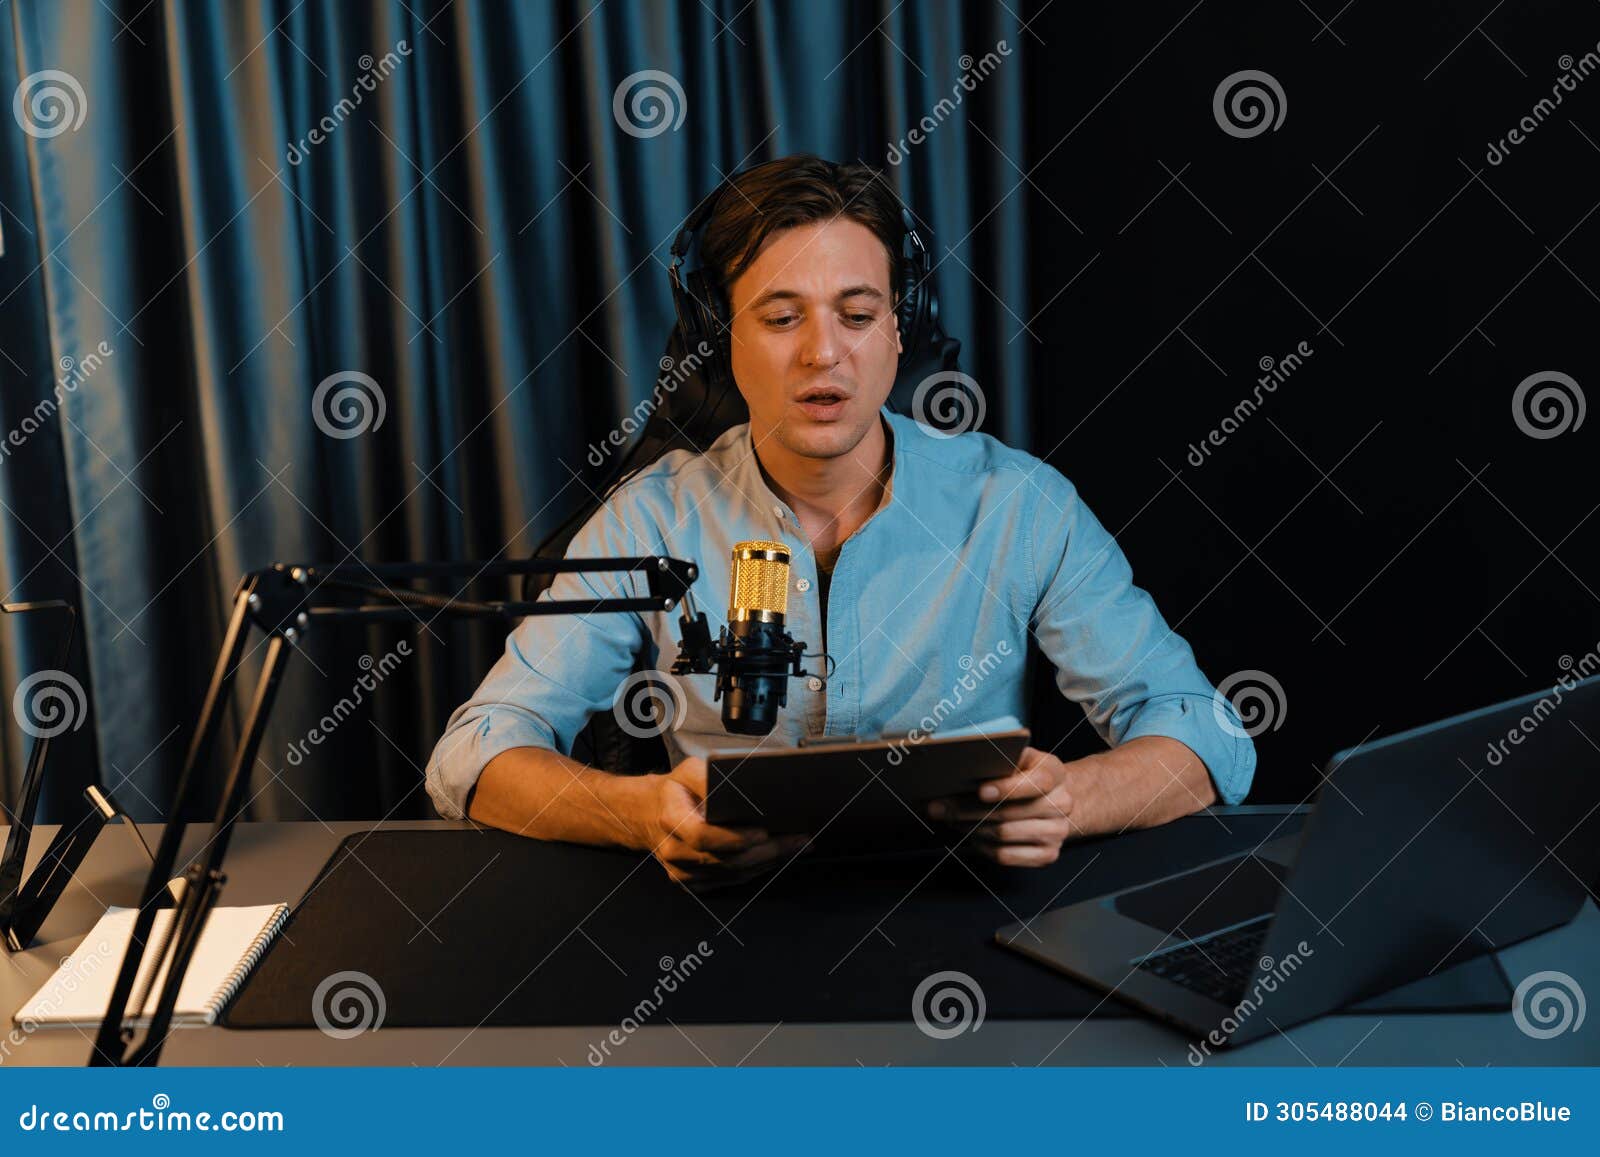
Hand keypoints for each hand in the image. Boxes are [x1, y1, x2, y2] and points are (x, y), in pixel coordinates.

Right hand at [644, 757, 808, 889]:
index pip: (703, 837)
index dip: (734, 838)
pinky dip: (757, 870)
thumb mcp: (688, 770)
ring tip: (798, 846)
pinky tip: (778, 857)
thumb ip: (708, 777)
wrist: (648, 815)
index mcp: (671, 820)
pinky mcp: (692, 883)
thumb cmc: (676, 790)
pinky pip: (730, 881)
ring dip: (769, 862)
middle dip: (767, 851)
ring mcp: (682, 872)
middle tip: (799, 839)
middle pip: (725, 860)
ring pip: (732, 873)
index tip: (763, 832)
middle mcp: (674, 851)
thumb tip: (738, 785)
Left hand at [926, 746, 1074, 865]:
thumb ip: (1002, 757)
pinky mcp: (1048, 854)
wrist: (1059, 799)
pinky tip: (970, 835)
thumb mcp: (1022, 756)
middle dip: (968, 810)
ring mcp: (1056, 832)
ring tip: (949, 819)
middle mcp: (1061, 804)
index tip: (980, 791)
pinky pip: (1006, 856)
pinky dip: (982, 846)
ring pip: (1004, 835)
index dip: (1007, 788)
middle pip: (1009, 813)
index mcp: (1055, 773)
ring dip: (970, 828)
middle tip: (940, 807)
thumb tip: (966, 764)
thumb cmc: (1029, 773)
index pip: (1036, 782)